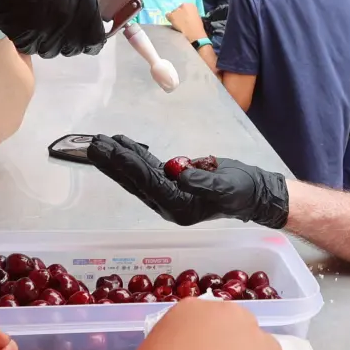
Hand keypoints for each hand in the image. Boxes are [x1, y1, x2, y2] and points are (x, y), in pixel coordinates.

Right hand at [0, 0, 109, 58]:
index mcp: (83, 4)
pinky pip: (29, 45)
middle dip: (74, 38)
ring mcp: (39, 31)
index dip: (96, 35)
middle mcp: (64, 24)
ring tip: (48, 24)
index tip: (92, 27)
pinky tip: (29, 24)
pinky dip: (32, 38)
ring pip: (50, 48)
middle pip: (73, 46)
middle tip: (69, 23)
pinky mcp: (17, 34)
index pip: (96, 39)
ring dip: (52, 40)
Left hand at [86, 135, 289, 227]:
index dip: (129, 165)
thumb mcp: (226, 187)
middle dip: (113, 163)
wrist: (255, 193)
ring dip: (119, 158)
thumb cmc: (243, 192)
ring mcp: (168, 193)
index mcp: (178, 207)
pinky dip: (135, 155)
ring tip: (101, 141)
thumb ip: (203, 183)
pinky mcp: (172, 183)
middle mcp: (168, 203)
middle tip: (93, 145)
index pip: (148, 184)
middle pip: (134, 180)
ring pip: (138, 174)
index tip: (112, 149)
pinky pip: (149, 168)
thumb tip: (178, 174)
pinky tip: (123, 144)